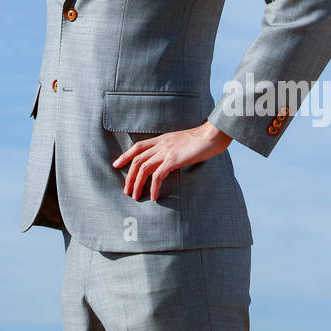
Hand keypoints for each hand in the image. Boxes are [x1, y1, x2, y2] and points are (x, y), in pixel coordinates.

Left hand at [112, 121, 232, 201]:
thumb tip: (170, 159)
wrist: (213, 134)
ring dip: (137, 183)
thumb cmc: (203, 139)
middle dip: (129, 176)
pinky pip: (158, 175)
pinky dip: (153, 187)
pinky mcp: (174, 159)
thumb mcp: (183, 142)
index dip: (125, 155)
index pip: (138, 146)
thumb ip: (174, 148)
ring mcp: (166, 151)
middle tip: (126, 190)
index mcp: (162, 138)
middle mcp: (161, 144)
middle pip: (137, 159)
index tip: (116, 164)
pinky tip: (153, 196)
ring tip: (135, 196)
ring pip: (143, 168)